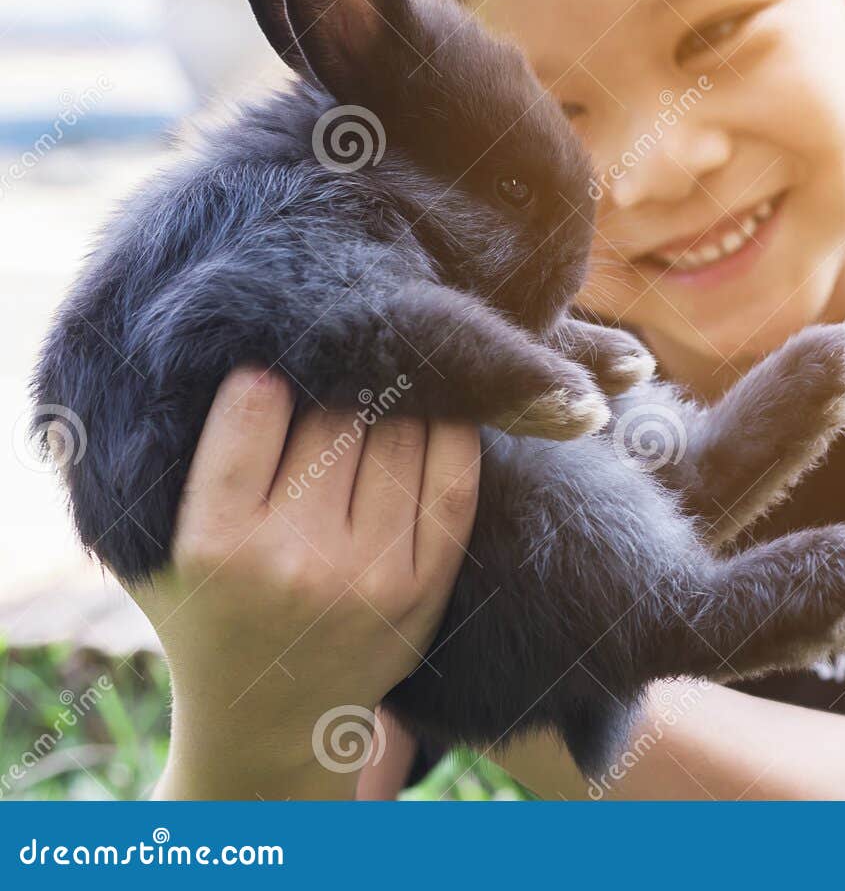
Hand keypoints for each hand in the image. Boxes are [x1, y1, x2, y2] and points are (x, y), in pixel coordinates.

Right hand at [132, 367, 479, 798]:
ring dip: (394, 398)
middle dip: (336, 382)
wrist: (270, 719)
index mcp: (216, 545)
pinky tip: (439, 410)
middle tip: (340, 361)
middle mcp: (295, 562)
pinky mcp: (425, 587)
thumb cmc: (206, 611)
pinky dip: (451, 433)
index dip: (266, 375)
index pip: (253, 413)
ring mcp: (369, 577)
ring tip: (385, 379)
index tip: (272, 365)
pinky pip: (454, 482)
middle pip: (334, 419)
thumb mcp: (156, 551)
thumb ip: (167, 469)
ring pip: (398, 438)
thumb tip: (214, 359)